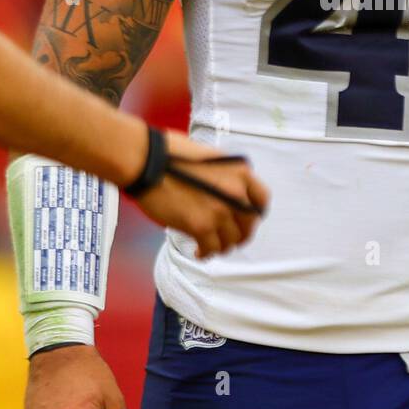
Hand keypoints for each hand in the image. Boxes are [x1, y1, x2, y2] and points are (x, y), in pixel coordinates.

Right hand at [133, 130, 269, 257]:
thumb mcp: (210, 158)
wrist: (147, 161)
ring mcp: (220, 211)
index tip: (245, 220)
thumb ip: (225, 176)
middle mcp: (236, 192)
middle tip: (227, 238)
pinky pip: (211, 249)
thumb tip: (228, 194)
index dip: (254, 214)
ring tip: (210, 245)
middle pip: (248, 225)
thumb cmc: (170, 155)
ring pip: (231, 240)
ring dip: (221, 245)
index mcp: (241, 172)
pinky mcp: (201, 226)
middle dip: (238, 234)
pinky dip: (205, 253)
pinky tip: (198, 252)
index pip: (262, 200)